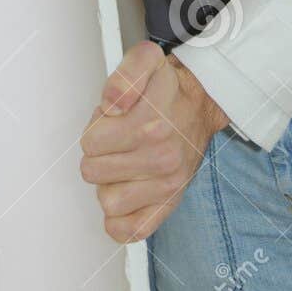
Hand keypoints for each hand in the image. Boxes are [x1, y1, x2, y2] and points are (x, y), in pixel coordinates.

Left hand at [79, 41, 228, 242]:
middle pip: (93, 171)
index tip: (112, 119)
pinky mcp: (170, 203)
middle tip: (118, 139)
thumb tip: (111, 106)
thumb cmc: (167, 85)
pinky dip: (120, 221)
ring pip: (107, 201)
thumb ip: (123, 76)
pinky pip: (131, 230)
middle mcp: (161, 157)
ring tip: (123, 162)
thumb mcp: (145, 60)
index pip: (91, 142)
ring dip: (109, 182)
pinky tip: (124, 195)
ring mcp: (168, 184)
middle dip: (100, 153)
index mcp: (150, 124)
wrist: (201, 103)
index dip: (96, 127)